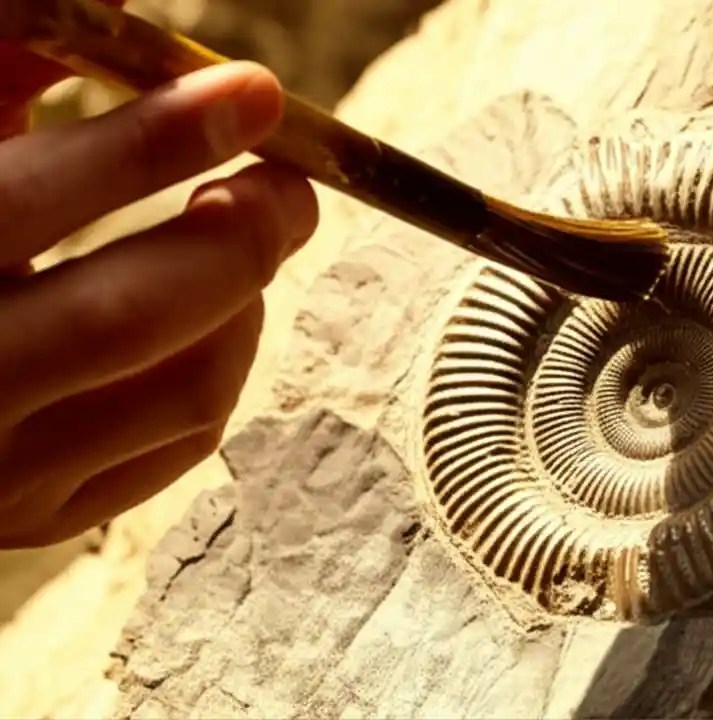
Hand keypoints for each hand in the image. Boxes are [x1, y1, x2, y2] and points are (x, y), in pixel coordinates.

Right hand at [0, 55, 317, 546]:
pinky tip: (209, 316)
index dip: (153, 142)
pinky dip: (223, 364)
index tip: (256, 93)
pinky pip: (183, 440)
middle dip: (239, 236)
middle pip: (126, 316)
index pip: (25, 203)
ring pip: (184, 391)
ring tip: (236, 240)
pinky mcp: (39, 514)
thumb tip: (135, 18)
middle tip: (289, 184)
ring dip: (243, 302)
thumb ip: (10, 66)